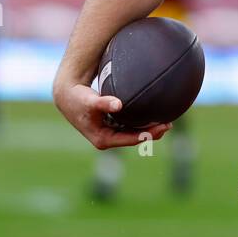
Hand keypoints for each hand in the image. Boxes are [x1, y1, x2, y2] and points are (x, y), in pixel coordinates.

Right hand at [53, 81, 172, 149]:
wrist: (68, 97)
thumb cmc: (78, 100)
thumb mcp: (90, 102)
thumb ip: (103, 103)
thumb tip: (118, 105)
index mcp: (103, 139)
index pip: (130, 139)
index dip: (147, 135)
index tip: (161, 128)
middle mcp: (108, 139)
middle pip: (135, 138)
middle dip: (152, 133)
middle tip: (169, 125)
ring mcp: (110, 133)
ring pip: (134, 134)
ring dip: (149, 129)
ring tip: (167, 122)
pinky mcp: (112, 126)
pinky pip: (130, 127)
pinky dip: (142, 123)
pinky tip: (154, 117)